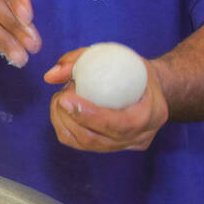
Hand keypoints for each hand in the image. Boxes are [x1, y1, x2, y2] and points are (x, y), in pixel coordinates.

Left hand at [43, 47, 169, 151]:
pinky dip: (67, 128)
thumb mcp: (115, 55)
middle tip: (60, 96)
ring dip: (64, 123)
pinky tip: (63, 111)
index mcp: (149, 114)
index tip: (65, 98)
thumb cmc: (134, 69)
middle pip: (97, 140)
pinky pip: (83, 145)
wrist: (153, 88)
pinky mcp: (114, 148)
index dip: (87, 115)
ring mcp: (127, 146)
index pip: (117, 124)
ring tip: (61, 100)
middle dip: (69, 118)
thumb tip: (50, 77)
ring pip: (86, 145)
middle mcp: (139, 137)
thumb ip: (80, 59)